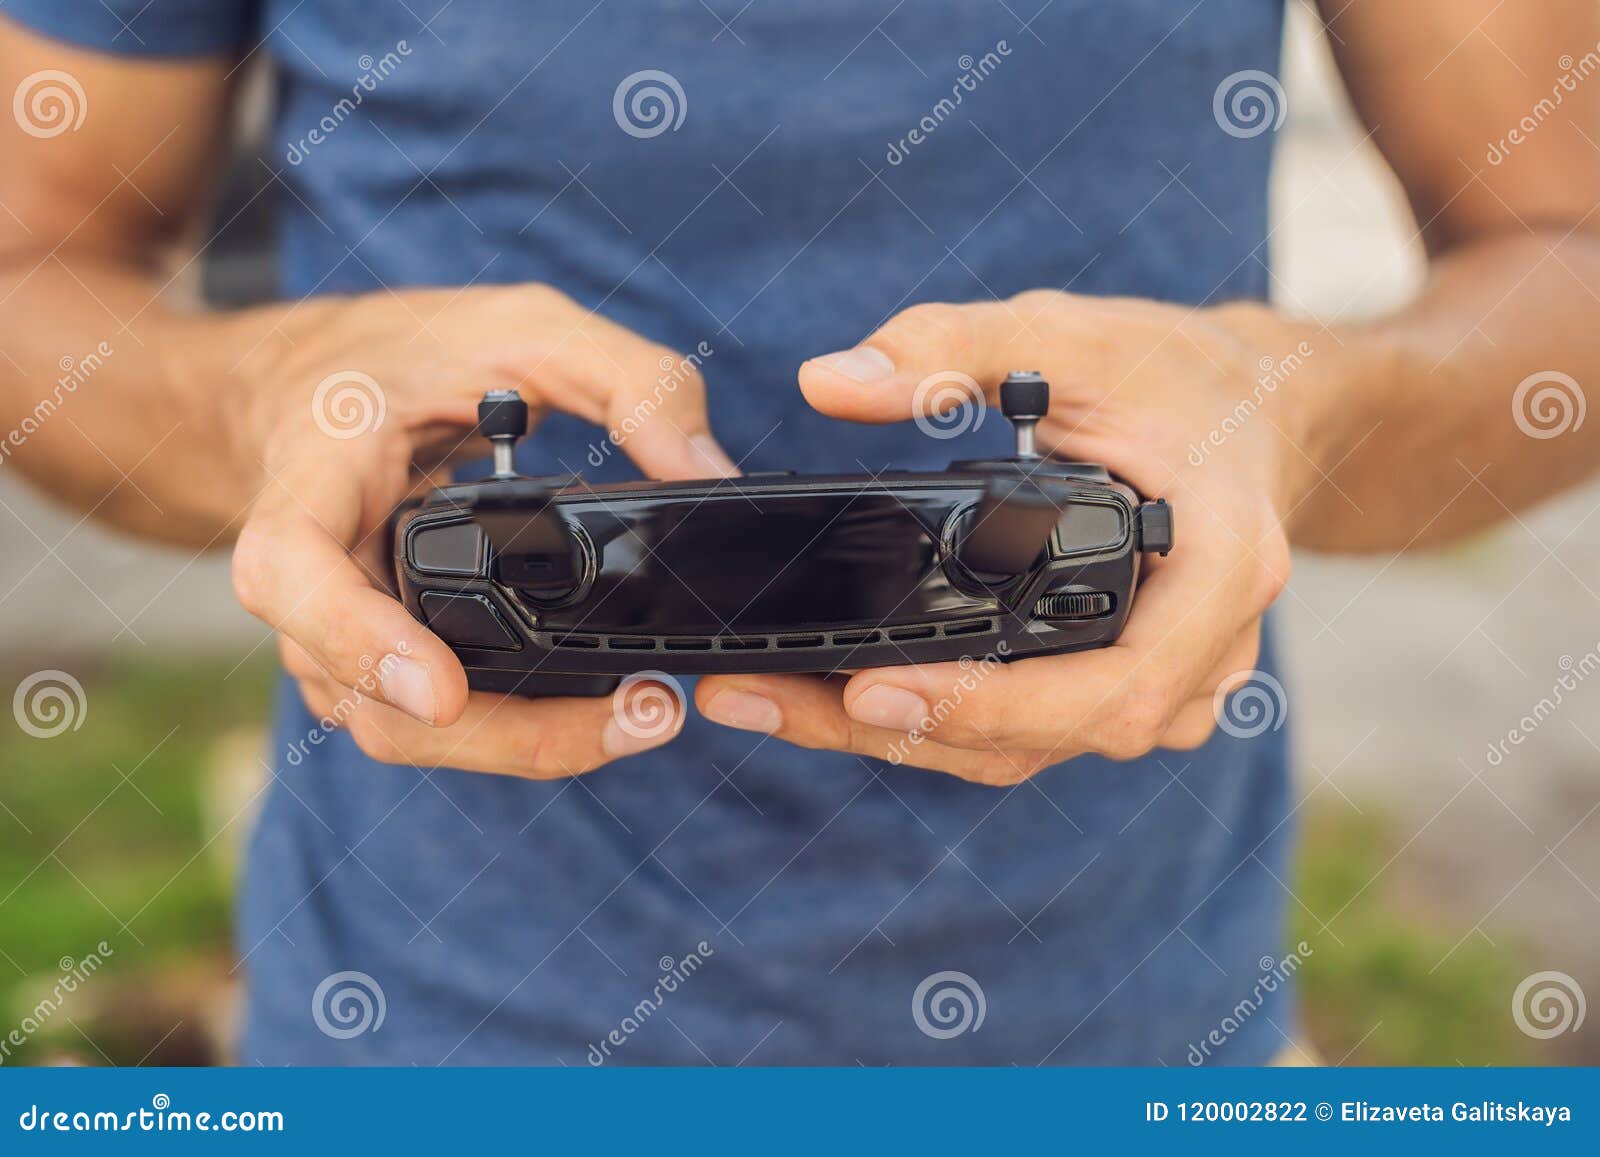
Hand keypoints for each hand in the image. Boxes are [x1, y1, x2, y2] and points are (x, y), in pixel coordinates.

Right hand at [219, 284, 732, 776]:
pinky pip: (428, 720)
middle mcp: (310, 570)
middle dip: (503, 734)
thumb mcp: (530, 326)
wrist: (323, 383)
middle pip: (366, 694)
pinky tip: (600, 709)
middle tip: (636, 716)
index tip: (439, 690)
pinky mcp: (372, 656)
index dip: (355, 639)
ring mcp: (333, 626)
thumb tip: (710, 476)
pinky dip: (514, 729)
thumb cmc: (413, 350)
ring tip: (643, 719)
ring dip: (521, 746)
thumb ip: (630, 383)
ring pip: (401, 728)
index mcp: (315, 471)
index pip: (290, 570)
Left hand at [697, 292, 1308, 783]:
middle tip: (778, 701)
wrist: (1248, 405)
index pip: (1117, 685)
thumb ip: (948, 349)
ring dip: (909, 738)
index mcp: (1220, 565)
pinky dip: (943, 720)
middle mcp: (1207, 647)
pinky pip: (1035, 727)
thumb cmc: (1171, 370)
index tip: (876, 691)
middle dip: (911, 731)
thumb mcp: (1065, 334)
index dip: (995, 708)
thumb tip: (828, 382)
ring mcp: (1170, 679)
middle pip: (1055, 736)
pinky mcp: (1124, 683)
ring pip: (1036, 746)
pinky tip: (845, 694)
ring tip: (778, 703)